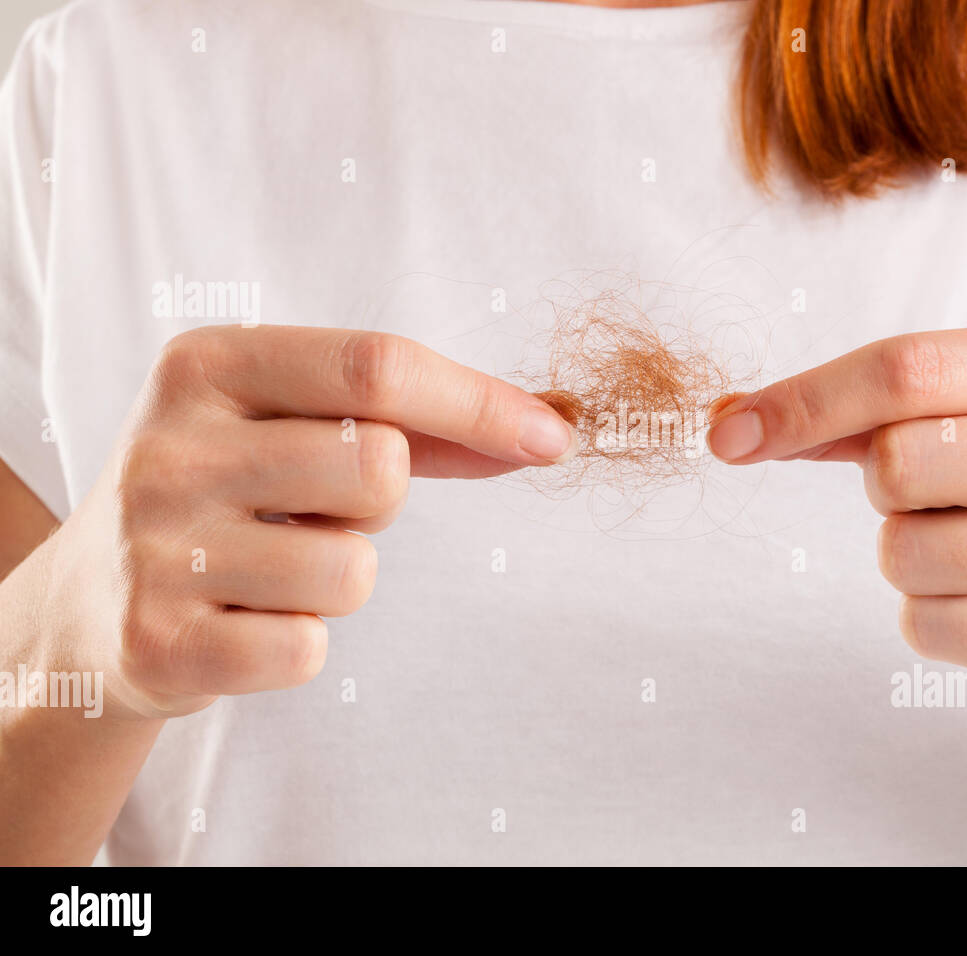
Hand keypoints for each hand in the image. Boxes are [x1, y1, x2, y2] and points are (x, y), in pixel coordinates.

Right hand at [41, 325, 576, 718]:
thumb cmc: (221, 495)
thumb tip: (542, 431)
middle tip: (316, 509)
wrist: (84, 603)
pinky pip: (309, 648)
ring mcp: (156, 548)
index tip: (552, 437)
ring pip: (354, 569)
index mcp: (207, 365)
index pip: (377, 366)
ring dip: (338, 577)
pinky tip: (243, 620)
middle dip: (381, 501)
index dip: (481, 403)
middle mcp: (172, 448)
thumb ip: (412, 421)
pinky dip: (299, 641)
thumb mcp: (284, 423)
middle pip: (380, 467)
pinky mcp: (158, 643)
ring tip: (271, 566)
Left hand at [708, 324, 966, 707]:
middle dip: (881, 484)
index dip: (802, 401)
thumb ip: (853, 411)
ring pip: (902, 551)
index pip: (906, 369)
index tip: (728, 434)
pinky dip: (926, 613)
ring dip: (903, 553)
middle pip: (898, 462)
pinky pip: (922, 623)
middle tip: (929, 492)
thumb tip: (728, 425)